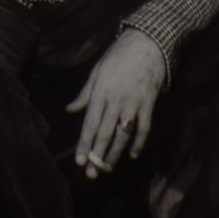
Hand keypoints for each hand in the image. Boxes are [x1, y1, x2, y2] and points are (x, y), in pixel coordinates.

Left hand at [67, 29, 165, 179]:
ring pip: (123, 135)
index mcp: (101, 91)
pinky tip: (132, 155)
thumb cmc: (117, 56)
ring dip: (115, 153)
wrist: (146, 44)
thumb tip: (70, 110)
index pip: (90, 123)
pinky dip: (138, 143)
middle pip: (105, 133)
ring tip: (107, 168)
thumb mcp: (96, 71)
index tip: (80, 161)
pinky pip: (143, 129)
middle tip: (91, 174)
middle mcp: (116, 100)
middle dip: (98, 155)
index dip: (85, 144)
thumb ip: (84, 94)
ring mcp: (133, 104)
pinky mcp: (148, 104)